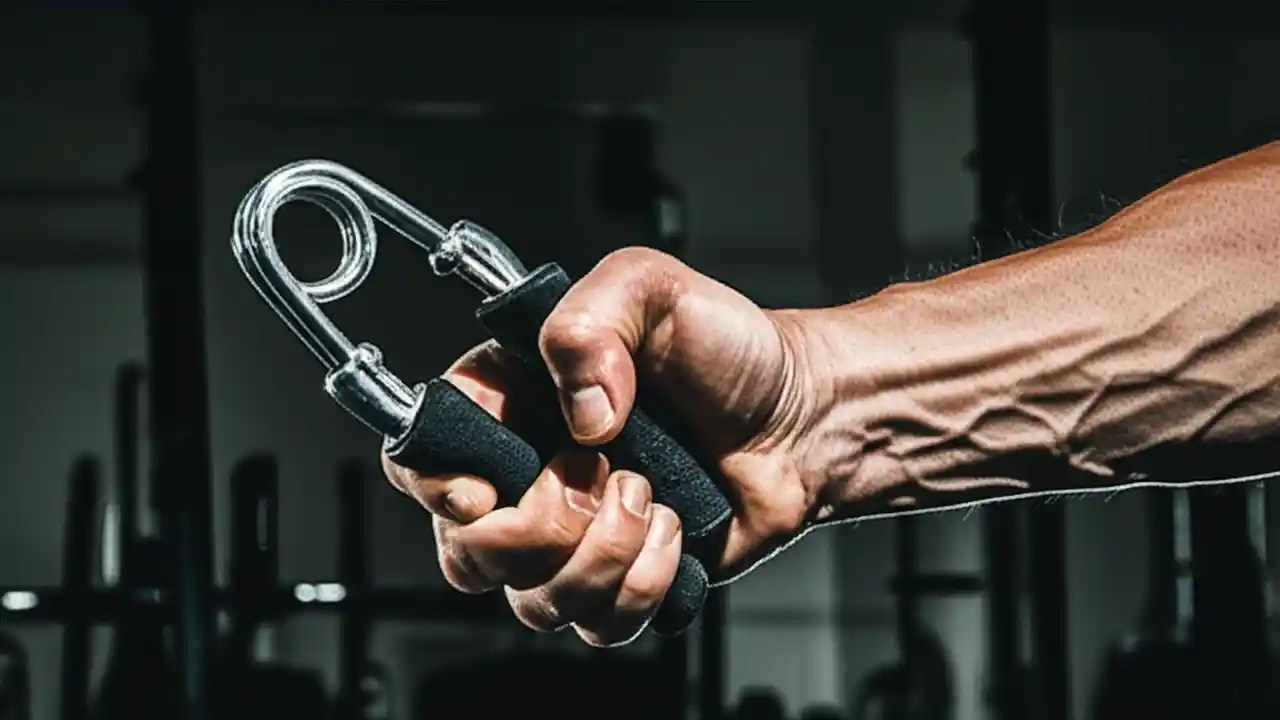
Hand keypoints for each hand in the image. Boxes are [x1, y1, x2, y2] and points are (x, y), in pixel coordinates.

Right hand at [382, 247, 830, 644]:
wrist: (800, 416)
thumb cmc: (726, 348)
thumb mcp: (652, 289)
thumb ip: (588, 321)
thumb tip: (577, 414)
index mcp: (510, 406)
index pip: (421, 460)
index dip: (439, 485)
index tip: (490, 486)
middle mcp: (528, 480)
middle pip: (468, 552)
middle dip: (543, 525)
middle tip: (607, 471)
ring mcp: (571, 540)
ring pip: (533, 599)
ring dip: (604, 554)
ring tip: (653, 496)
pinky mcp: (618, 584)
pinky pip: (598, 626)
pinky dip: (644, 586)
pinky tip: (675, 533)